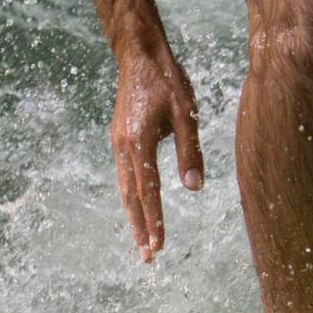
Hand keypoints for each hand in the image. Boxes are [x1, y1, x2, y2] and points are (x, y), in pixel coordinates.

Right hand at [110, 51, 202, 262]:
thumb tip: (194, 187)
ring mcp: (118, 143)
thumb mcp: (186, 114)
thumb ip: (190, 152)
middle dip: (140, 229)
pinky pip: (124, 175)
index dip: (154, 221)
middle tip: (147, 257)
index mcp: (140, 142)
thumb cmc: (167, 81)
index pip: (148, 191)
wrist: (139, 55)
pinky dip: (131, 197)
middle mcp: (123, 147)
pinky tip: (138, 207)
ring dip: (134, 216)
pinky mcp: (120, 138)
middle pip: (131, 197)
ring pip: (125, 188)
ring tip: (142, 241)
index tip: (158, 245)